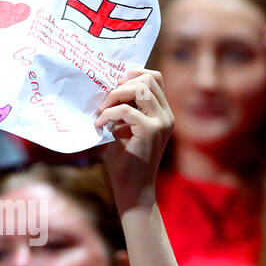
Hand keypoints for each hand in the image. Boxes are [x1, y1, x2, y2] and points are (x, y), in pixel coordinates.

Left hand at [95, 68, 173, 205]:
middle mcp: (166, 115)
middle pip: (149, 78)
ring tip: (102, 110)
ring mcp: (161, 122)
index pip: (154, 78)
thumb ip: (122, 110)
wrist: (133, 189)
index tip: (112, 88)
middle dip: (122, 84)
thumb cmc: (125, 162)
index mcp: (162, 112)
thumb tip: (107, 89)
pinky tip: (100, 124)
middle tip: (105, 101)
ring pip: (141, 88)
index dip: (132, 75)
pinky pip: (128, 110)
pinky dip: (109, 113)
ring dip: (116, 95)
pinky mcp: (151, 131)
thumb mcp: (123, 129)